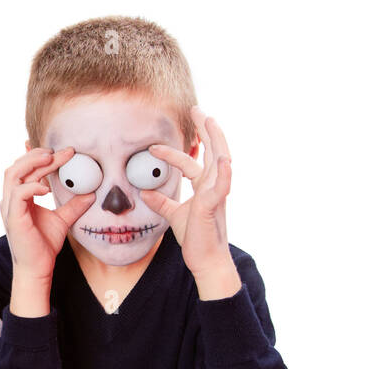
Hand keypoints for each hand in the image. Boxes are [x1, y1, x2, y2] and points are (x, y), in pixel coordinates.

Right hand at [1, 146, 95, 283]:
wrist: (37, 269)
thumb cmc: (44, 246)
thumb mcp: (63, 220)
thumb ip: (73, 206)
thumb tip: (91, 193)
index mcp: (19, 198)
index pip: (24, 169)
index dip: (37, 155)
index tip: (59, 149)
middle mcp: (10, 200)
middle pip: (17, 167)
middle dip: (37, 155)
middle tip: (60, 152)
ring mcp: (10, 208)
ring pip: (13, 175)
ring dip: (31, 163)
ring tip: (50, 159)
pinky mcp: (13, 218)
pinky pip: (18, 194)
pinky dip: (32, 187)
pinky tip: (46, 189)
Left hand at [139, 106, 232, 280]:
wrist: (205, 259)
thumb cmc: (194, 237)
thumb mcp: (173, 215)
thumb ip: (161, 202)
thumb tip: (144, 192)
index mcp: (203, 186)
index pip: (190, 163)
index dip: (173, 153)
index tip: (152, 146)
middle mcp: (212, 185)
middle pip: (212, 150)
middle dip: (205, 129)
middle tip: (196, 109)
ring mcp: (216, 193)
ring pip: (220, 160)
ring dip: (217, 139)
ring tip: (210, 120)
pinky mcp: (215, 205)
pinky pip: (222, 186)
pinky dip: (224, 172)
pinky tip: (223, 159)